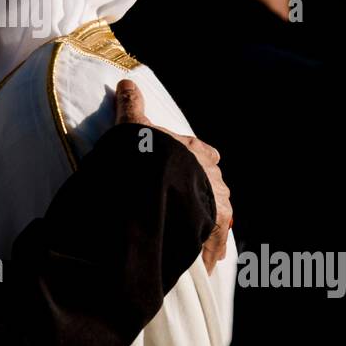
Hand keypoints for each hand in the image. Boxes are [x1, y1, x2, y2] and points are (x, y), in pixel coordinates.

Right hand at [114, 79, 232, 273]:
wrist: (155, 176)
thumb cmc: (146, 151)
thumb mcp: (134, 126)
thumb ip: (131, 106)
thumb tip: (126, 81)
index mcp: (198, 152)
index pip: (207, 156)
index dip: (196, 165)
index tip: (186, 175)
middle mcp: (213, 177)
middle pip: (215, 189)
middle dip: (204, 200)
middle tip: (186, 214)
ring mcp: (217, 203)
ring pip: (218, 217)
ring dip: (207, 229)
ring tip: (193, 243)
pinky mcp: (215, 227)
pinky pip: (213, 244)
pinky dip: (206, 254)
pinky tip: (198, 263)